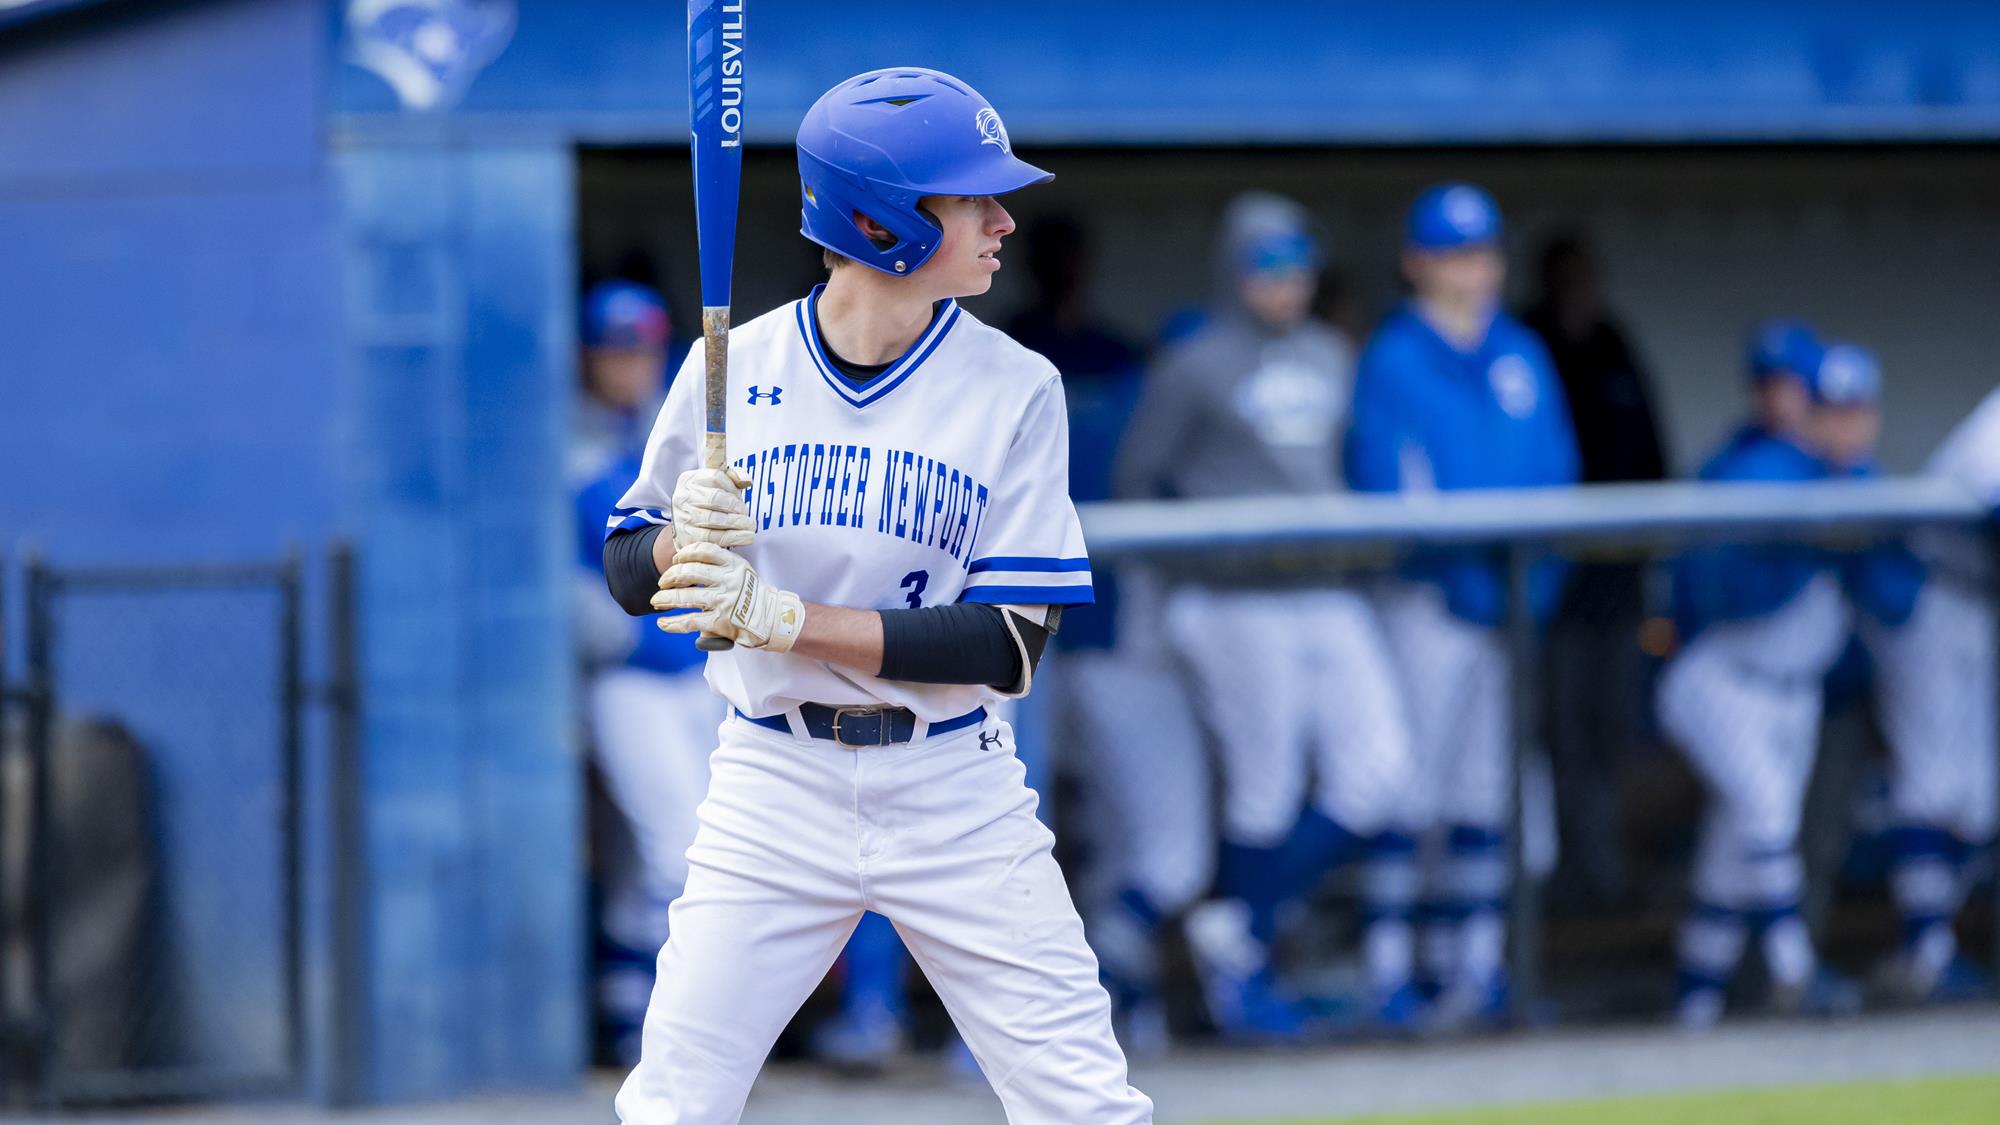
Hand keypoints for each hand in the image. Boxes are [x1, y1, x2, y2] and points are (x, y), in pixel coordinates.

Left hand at [652, 542, 804, 652]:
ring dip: (666, 598)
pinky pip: (690, 622)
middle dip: (670, 576)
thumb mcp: (740, 570)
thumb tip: (685, 560)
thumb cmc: (751, 593)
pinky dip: (672, 623)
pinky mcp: (719, 622)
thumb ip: (718, 564)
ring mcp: (723, 602)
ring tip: (656, 601)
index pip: (703, 550)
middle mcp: (727, 581)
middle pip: (689, 572)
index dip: (685, 553)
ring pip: (686, 597)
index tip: (676, 559)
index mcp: (733, 564)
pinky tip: (663, 623)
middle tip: (662, 581)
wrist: (770, 617)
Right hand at [671, 467, 753, 551]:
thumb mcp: (721, 485)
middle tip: (747, 514)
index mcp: (689, 479)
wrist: (690, 531)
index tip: (739, 497)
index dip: (733, 488)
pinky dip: (734, 538)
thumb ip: (734, 476)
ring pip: (714, 519)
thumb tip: (746, 480)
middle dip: (737, 507)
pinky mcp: (687, 537)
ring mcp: (682, 517)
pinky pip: (714, 538)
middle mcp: (682, 497)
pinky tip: (746, 537)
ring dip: (738, 522)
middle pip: (715, 498)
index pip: (716, 477)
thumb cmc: (710, 504)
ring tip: (750, 526)